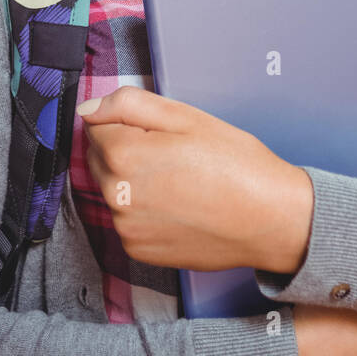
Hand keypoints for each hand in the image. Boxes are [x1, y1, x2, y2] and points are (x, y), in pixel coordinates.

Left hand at [77, 87, 312, 272]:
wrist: (269, 219)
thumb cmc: (235, 163)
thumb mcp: (186, 117)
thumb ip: (129, 104)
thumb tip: (87, 109)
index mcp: (124, 155)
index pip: (96, 125)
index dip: (127, 122)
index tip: (159, 131)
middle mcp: (115, 196)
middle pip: (99, 159)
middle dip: (125, 149)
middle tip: (173, 153)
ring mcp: (126, 228)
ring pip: (112, 190)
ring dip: (133, 181)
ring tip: (180, 181)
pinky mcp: (138, 251)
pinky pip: (127, 220)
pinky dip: (143, 210)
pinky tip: (177, 205)